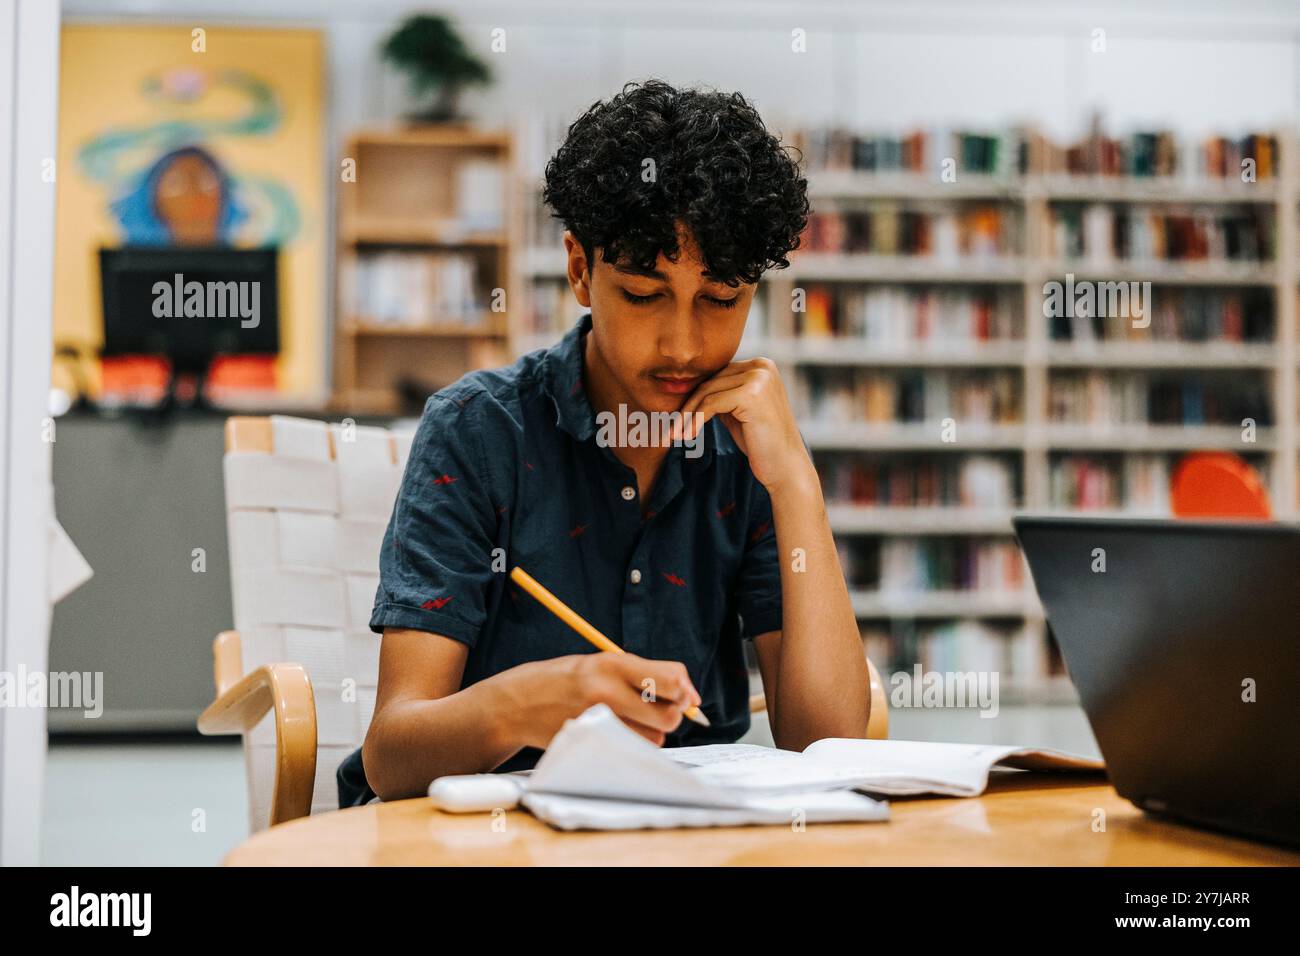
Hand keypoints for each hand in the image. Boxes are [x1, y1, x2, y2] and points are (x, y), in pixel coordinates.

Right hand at [495, 652, 701, 749]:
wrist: (517, 703)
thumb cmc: (565, 680)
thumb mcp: (602, 663)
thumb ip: (644, 674)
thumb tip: (690, 696)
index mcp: (613, 663)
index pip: (671, 678)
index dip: (684, 690)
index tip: (684, 695)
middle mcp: (608, 691)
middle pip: (669, 715)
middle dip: (672, 715)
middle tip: (658, 709)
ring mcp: (599, 720)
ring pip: (655, 738)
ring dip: (651, 732)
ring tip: (629, 719)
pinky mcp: (592, 743)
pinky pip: (633, 749)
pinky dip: (634, 743)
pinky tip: (616, 730)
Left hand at [672, 357, 812, 492]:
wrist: (785, 467)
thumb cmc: (760, 442)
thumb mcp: (738, 410)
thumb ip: (721, 394)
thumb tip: (687, 387)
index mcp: (762, 365)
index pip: (717, 375)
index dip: (696, 396)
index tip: (677, 416)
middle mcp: (762, 366)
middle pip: (710, 381)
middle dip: (688, 406)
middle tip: (671, 428)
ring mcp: (759, 378)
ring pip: (707, 392)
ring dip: (687, 416)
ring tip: (676, 435)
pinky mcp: (752, 394)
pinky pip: (711, 404)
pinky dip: (694, 421)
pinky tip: (687, 437)